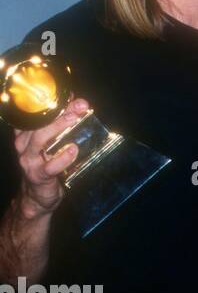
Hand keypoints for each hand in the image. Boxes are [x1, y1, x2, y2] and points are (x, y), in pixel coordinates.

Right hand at [12, 97, 89, 218]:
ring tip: (75, 119)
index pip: (35, 115)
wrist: (36, 196)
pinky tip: (73, 150)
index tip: (70, 95)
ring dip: (59, 127)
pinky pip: (50, 166)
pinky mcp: (39, 175)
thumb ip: (58, 127)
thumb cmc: (45, 165)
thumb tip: (77, 105)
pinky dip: (63, 157)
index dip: (51, 103)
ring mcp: (30, 161)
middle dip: (59, 112)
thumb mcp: (48, 145)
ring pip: (40, 140)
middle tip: (79, 105)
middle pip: (38, 124)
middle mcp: (24, 145)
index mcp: (25, 135)